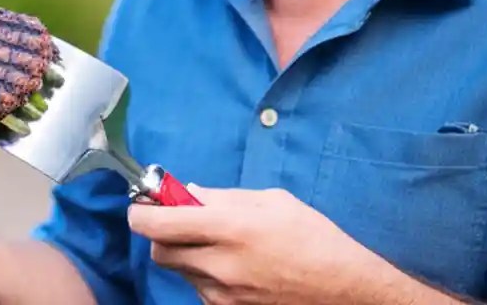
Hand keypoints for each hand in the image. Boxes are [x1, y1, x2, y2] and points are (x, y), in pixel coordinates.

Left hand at [127, 185, 457, 304]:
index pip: (158, 224)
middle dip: (162, 233)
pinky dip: (206, 275)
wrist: (345, 291)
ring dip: (187, 254)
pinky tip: (235, 268)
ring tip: (221, 245)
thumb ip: (223, 196)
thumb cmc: (314, 238)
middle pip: (159, 251)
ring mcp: (222, 295)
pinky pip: (200, 290)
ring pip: (180, 271)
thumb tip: (188, 192)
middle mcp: (219, 265)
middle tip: (180, 221)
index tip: (143, 204)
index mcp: (230, 227)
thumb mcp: (273, 201)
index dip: (141, 211)